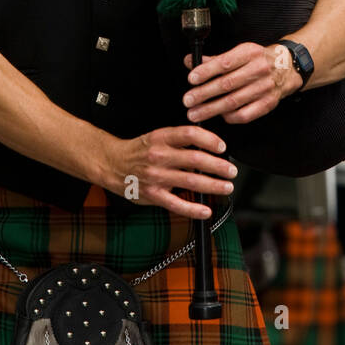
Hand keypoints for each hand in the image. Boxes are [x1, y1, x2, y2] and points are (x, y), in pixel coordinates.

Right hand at [109, 126, 236, 216]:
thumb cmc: (140, 150)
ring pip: (190, 180)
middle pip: (195, 159)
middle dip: (218, 166)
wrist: (112, 163)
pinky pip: (176, 204)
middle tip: (231, 171)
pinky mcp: (152, 194)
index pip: (190, 134)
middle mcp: (159, 156)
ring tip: (227, 186)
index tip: (222, 147)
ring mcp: (156, 176)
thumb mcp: (158, 137)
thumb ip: (180, 141)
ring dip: (212, 185)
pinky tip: (206, 210)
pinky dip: (193, 209)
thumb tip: (209, 146)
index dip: (209, 139)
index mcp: (161, 137)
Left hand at [183, 42, 302, 124]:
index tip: (191, 79)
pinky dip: (229, 117)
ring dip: (211, 109)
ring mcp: (264, 88)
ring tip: (195, 113)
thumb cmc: (258, 60)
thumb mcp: (239, 53)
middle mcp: (259, 70)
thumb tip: (190, 62)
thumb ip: (214, 60)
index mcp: (249, 53)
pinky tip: (218, 115)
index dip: (206, 71)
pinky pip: (244, 115)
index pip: (225, 63)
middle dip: (204, 94)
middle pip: (227, 84)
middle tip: (188, 100)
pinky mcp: (267, 104)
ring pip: (233, 102)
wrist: (287, 68)